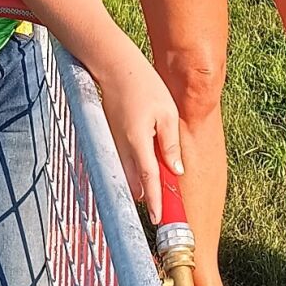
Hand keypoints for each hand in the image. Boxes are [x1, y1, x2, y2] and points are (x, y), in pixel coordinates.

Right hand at [97, 54, 183, 224]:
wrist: (115, 66)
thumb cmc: (144, 85)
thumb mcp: (167, 112)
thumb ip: (171, 144)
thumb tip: (175, 170)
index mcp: (139, 142)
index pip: (149, 180)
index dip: (154, 201)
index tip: (158, 218)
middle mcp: (122, 147)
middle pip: (134, 183)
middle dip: (146, 196)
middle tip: (161, 208)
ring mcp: (113, 142)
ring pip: (125, 174)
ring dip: (139, 185)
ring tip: (154, 191)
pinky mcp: (110, 137)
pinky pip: (121, 162)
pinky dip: (131, 171)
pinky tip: (143, 168)